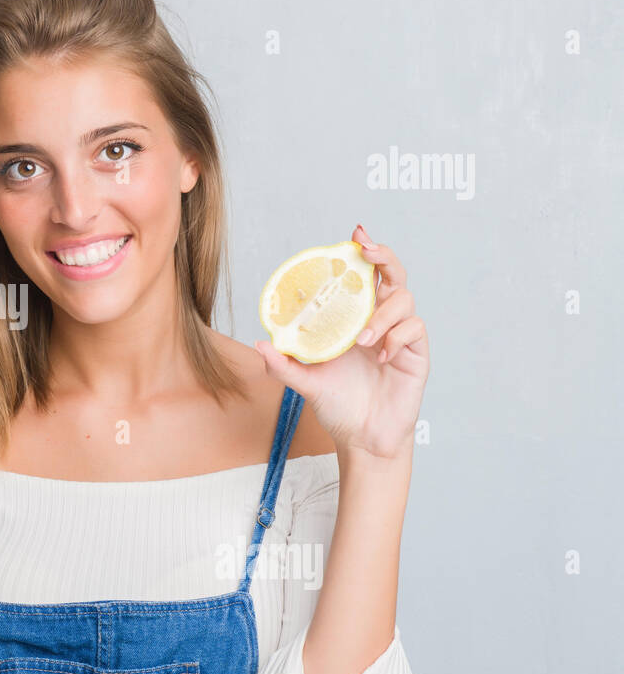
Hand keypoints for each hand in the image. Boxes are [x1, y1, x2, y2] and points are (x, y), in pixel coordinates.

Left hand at [254, 225, 428, 458]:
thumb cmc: (337, 405)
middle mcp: (380, 322)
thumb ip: (283, 364)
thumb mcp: (304, 382)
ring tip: (361, 340)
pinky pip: (413, 330)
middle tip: (367, 252)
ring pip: (404, 300)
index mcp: (354, 320)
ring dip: (381, 314)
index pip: (363, 278)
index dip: (363, 253)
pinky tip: (379, 357)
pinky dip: (395, 336)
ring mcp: (399, 337)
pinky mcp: (415, 355)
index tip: (354, 234)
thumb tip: (259, 343)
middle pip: (393, 275)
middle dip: (383, 257)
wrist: (362, 439)